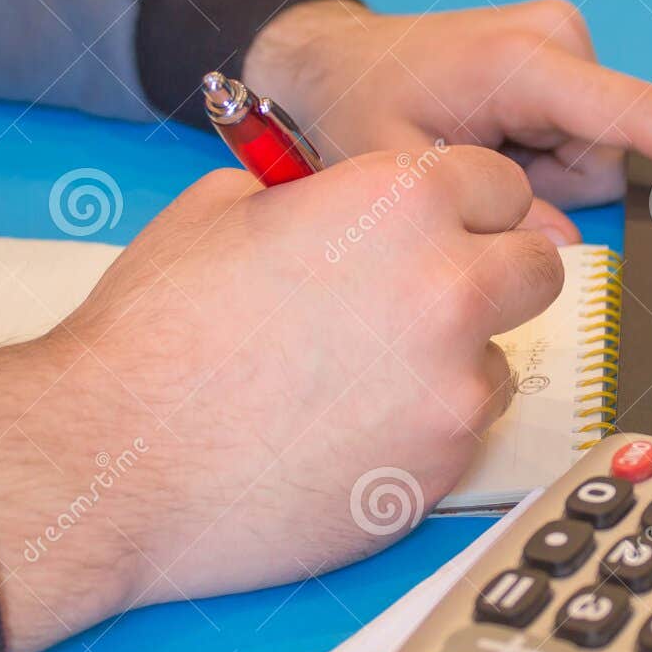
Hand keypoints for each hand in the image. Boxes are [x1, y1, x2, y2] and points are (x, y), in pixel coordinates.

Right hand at [0, 147, 560, 651]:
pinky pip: (466, 432)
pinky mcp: (443, 466)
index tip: (451, 230)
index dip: (469, 209)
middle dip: (494, 276)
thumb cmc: (150, 338)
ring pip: (504, 359)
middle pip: (538, 267)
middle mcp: (445, 283)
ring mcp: (452, 383)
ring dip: (457, 362)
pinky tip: (353, 432)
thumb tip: (336, 203)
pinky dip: (427, 429)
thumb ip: (312, 198)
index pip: (502, 186)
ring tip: (365, 380)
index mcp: (395, 201)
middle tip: (434, 299)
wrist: (112, 459)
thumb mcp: (219, 212)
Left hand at [244, 0, 651, 242]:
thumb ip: (489, 217)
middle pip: (605, 156)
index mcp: (521, 60)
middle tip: (475, 172)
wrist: (330, 62)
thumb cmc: (355, 105)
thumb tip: (562, 247)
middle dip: (552, 185)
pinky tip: (487, 143)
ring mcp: (559, 48)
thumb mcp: (403, 175)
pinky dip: (535, 160)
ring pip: (592, 158)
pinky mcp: (558, 65)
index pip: (638, 114)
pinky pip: (576, 144)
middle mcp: (556, 42)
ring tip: (473, 153)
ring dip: (539, 175)